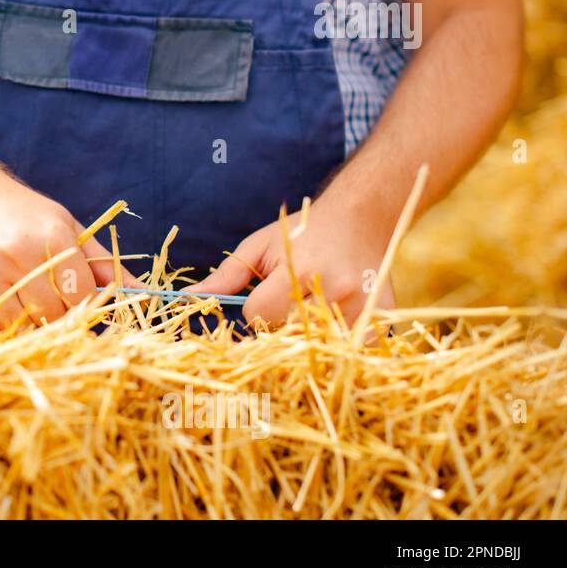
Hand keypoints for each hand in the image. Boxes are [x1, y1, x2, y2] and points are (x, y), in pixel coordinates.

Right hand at [0, 177, 135, 334]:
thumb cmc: (25, 216)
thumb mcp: (67, 228)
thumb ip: (103, 265)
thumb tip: (145, 296)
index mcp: (53, 235)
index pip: (80, 295)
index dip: (80, 305)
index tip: (71, 298)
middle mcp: (19, 250)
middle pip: (50, 313)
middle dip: (52, 316)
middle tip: (43, 300)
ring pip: (16, 324)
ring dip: (20, 322)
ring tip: (16, 298)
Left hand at [185, 194, 396, 325]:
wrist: (361, 216)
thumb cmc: (303, 231)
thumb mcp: (260, 246)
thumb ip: (225, 277)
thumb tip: (184, 300)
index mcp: (299, 269)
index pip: (259, 315)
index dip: (254, 310)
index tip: (264, 296)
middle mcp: (333, 290)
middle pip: (286, 334)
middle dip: (278, 324)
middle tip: (289, 301)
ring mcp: (362, 306)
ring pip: (317, 346)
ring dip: (308, 336)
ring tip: (312, 309)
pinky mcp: (382, 318)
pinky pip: (350, 351)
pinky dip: (337, 344)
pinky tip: (335, 322)